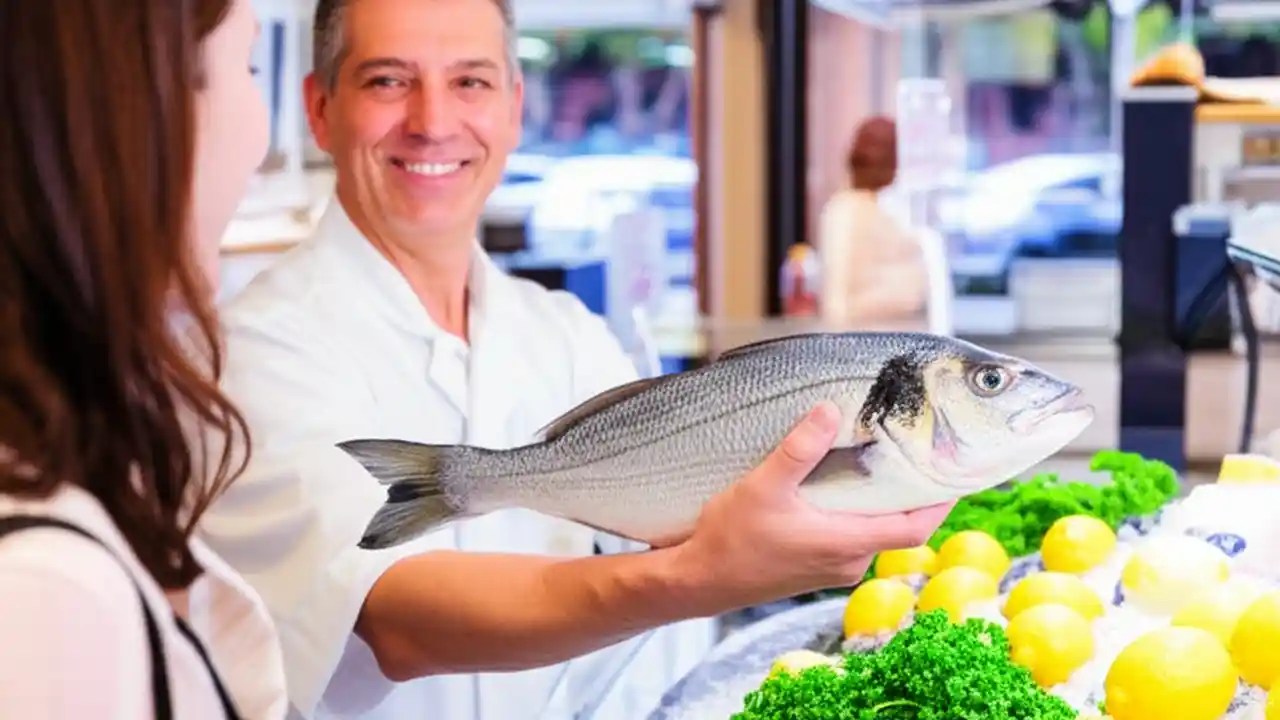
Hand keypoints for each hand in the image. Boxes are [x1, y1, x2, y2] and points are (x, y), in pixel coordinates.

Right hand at [672, 401, 954, 612]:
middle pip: (898, 527)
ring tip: (878, 463)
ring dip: (880, 503)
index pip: (914, 527)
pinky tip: (840, 489)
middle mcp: (846, 561)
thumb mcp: (763, 487)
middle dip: (910, 493)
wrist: (698, 581)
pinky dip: (857, 514)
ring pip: (873, 532)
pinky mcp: (814, 569)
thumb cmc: (730, 540)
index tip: (955, 473)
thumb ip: (799, 449)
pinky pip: (851, 539)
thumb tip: (829, 410)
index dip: (940, 501)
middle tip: (916, 454)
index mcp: (845, 543)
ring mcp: (831, 568)